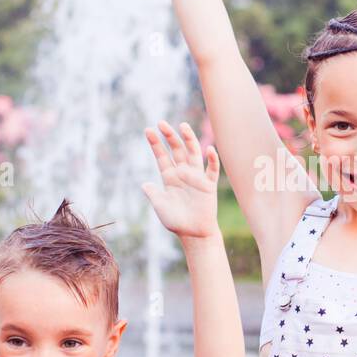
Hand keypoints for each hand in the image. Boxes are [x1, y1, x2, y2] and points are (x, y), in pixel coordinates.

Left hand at [141, 120, 220, 238]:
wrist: (193, 233)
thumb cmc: (176, 221)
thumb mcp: (160, 206)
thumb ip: (153, 194)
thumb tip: (144, 184)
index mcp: (169, 178)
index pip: (162, 156)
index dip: (155, 143)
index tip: (148, 130)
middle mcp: (183, 173)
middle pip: (176, 150)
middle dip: (169, 136)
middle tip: (161, 123)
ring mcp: (196, 177)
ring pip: (193, 153)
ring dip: (189, 139)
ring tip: (182, 126)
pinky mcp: (209, 185)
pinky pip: (211, 170)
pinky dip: (212, 160)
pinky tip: (209, 149)